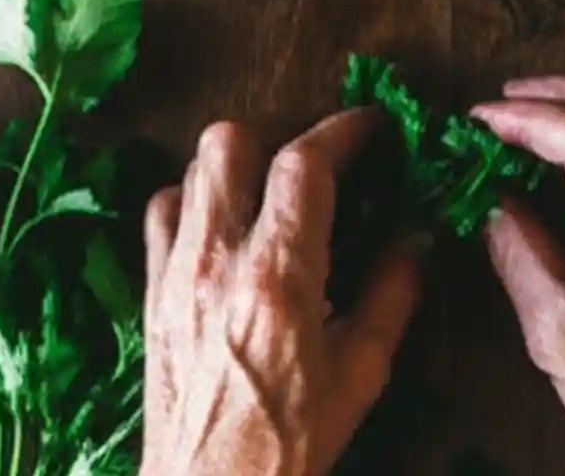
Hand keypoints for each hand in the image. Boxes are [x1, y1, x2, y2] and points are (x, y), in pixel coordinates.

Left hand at [140, 110, 419, 475]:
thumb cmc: (290, 439)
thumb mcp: (361, 372)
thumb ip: (391, 294)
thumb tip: (414, 240)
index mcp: (279, 275)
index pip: (305, 163)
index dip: (343, 129)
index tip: (369, 125)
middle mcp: (218, 257)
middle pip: (232, 140)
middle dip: (281, 132)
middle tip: (315, 158)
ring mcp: (175, 270)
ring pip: (191, 166)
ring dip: (236, 162)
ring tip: (270, 189)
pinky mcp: (150, 290)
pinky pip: (160, 212)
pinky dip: (192, 199)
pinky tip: (221, 226)